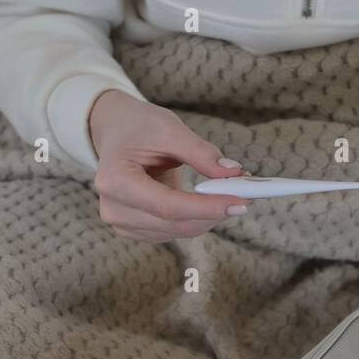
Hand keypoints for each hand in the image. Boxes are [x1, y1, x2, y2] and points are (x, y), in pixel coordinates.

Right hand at [88, 90, 248, 242]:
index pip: (167, 205)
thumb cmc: (139, 127)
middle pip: (175, 223)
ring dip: (208, 216)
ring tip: (226, 192)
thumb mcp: (169, 129)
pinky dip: (196, 219)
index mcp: (115, 180)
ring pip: (179, 231)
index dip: (206, 207)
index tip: (239, 202)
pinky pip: (174, 232)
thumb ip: (201, 154)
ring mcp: (122, 224)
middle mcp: (113, 208)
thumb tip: (234, 174)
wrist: (116, 132)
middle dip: (214, 212)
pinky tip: (206, 202)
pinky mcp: (135, 230)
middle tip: (245, 196)